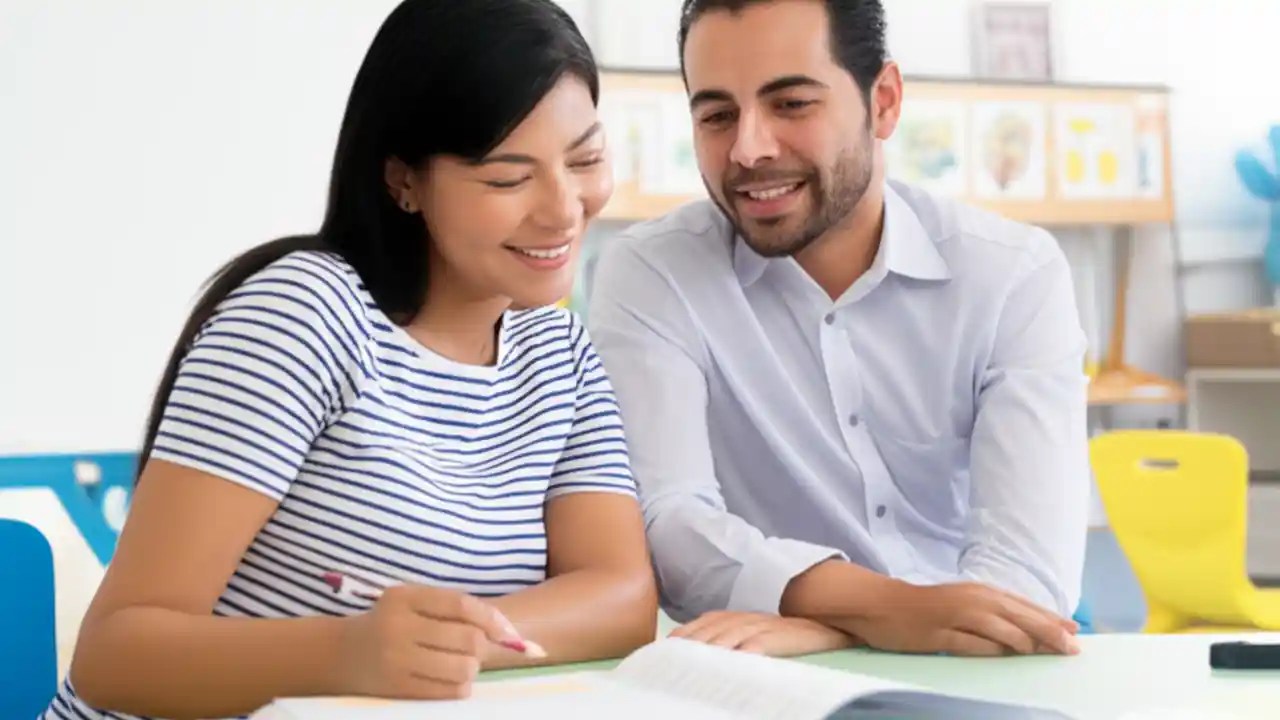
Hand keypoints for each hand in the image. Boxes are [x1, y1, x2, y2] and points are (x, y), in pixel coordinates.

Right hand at [337, 584, 520, 698]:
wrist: (338, 654)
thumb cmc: (388, 622)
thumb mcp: (411, 602)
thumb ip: (452, 607)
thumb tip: (506, 629)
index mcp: (405, 597)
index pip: (461, 604)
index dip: (492, 618)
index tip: (508, 632)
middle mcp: (399, 626)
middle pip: (468, 638)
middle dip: (483, 645)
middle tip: (476, 648)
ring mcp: (397, 659)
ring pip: (462, 667)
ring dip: (472, 667)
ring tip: (463, 664)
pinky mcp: (397, 687)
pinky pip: (448, 691)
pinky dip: (461, 686)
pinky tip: (452, 679)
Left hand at [670, 611, 860, 656]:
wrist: (826, 624)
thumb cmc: (784, 635)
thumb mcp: (752, 633)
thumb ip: (727, 640)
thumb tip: (698, 655)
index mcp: (731, 616)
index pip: (697, 626)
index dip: (680, 639)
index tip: (661, 655)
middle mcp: (742, 618)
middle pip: (707, 633)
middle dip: (687, 648)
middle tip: (668, 666)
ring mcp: (760, 625)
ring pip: (727, 638)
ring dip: (708, 652)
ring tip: (690, 668)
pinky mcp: (779, 636)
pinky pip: (756, 646)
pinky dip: (742, 655)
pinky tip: (730, 665)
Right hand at [841, 581, 1079, 656]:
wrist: (883, 605)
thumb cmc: (927, 608)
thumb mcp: (964, 605)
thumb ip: (993, 615)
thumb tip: (1028, 635)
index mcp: (981, 592)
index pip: (1024, 607)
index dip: (1051, 620)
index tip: (1074, 633)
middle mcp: (974, 600)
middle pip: (1020, 618)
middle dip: (1050, 634)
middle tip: (1072, 649)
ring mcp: (957, 617)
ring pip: (1002, 632)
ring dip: (1027, 645)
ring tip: (1046, 656)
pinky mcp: (940, 634)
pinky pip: (973, 645)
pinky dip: (992, 652)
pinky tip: (1007, 658)